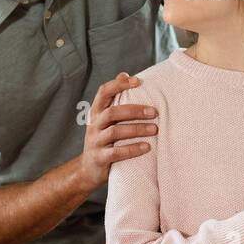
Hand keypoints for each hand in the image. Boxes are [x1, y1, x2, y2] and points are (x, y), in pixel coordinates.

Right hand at [78, 71, 157, 187]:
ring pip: (115, 131)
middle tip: (155, 112)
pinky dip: (132, 149)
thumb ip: (115, 99)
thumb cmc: (104, 139)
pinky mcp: (99, 158)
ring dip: (137, 129)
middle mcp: (94, 124)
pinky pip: (116, 152)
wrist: (88, 169)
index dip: (119, 84)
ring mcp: (95, 141)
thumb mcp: (105, 119)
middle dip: (135, 110)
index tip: (137, 81)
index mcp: (96, 112)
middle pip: (112, 112)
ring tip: (155, 129)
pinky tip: (147, 147)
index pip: (103, 92)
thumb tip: (125, 74)